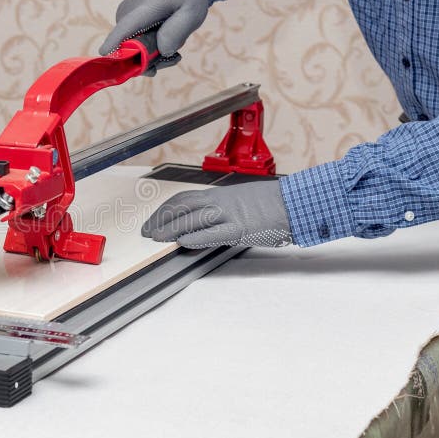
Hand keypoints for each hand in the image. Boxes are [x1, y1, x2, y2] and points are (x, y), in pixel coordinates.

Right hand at [99, 0, 209, 74]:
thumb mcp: (193, 12)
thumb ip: (177, 31)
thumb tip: (161, 50)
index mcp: (147, 6)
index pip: (127, 26)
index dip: (115, 42)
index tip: (103, 53)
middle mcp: (128, 11)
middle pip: (130, 48)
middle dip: (150, 61)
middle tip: (174, 58)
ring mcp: (123, 16)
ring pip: (131, 49)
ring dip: (152, 55)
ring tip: (172, 46)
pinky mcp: (123, 21)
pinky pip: (132, 44)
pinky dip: (148, 49)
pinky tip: (164, 42)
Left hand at [141, 180, 292, 247]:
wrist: (293, 204)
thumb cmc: (269, 204)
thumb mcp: (238, 201)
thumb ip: (218, 209)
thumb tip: (198, 221)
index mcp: (218, 195)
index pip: (183, 199)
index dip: (164, 210)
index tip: (151, 220)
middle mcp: (220, 202)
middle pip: (182, 207)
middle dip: (160, 219)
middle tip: (146, 231)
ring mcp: (230, 215)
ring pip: (193, 219)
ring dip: (171, 228)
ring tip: (156, 238)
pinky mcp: (240, 229)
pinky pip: (213, 233)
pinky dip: (195, 237)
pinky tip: (182, 242)